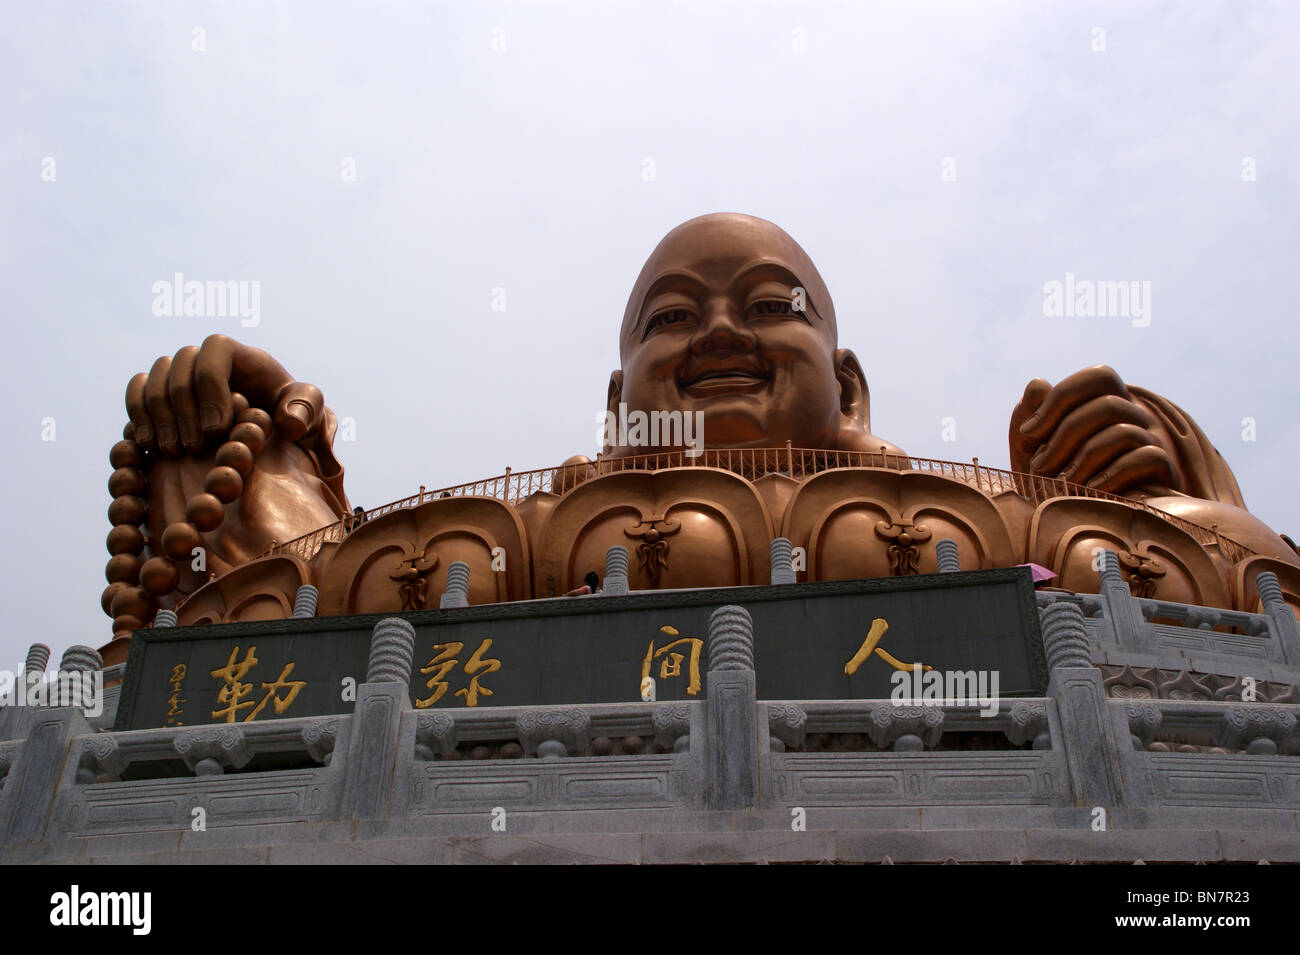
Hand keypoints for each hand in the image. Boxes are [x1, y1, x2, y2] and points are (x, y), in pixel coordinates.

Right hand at [125, 334, 324, 453]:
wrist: (268, 430)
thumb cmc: (291, 416)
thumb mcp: (309, 412)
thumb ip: (307, 410)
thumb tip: (288, 421)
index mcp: (238, 353)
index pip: (214, 350)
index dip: (212, 387)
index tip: (217, 429)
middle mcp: (202, 356)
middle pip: (178, 367)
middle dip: (183, 410)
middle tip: (195, 448)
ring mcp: (177, 373)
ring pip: (152, 379)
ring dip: (158, 417)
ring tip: (173, 451)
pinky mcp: (159, 395)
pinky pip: (135, 393)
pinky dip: (137, 416)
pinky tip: (148, 446)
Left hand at [1009, 365, 1178, 495]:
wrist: (1080, 528)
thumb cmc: (1051, 482)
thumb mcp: (1031, 449)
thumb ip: (1027, 416)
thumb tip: (1038, 384)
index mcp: (1106, 402)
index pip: (1098, 377)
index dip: (1061, 398)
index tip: (1028, 432)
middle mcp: (1135, 417)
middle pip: (1108, 405)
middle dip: (1065, 436)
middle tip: (1038, 467)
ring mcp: (1152, 442)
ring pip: (1124, 432)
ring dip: (1083, 459)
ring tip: (1060, 483)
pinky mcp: (1163, 472)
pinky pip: (1146, 458)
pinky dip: (1111, 475)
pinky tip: (1088, 491)